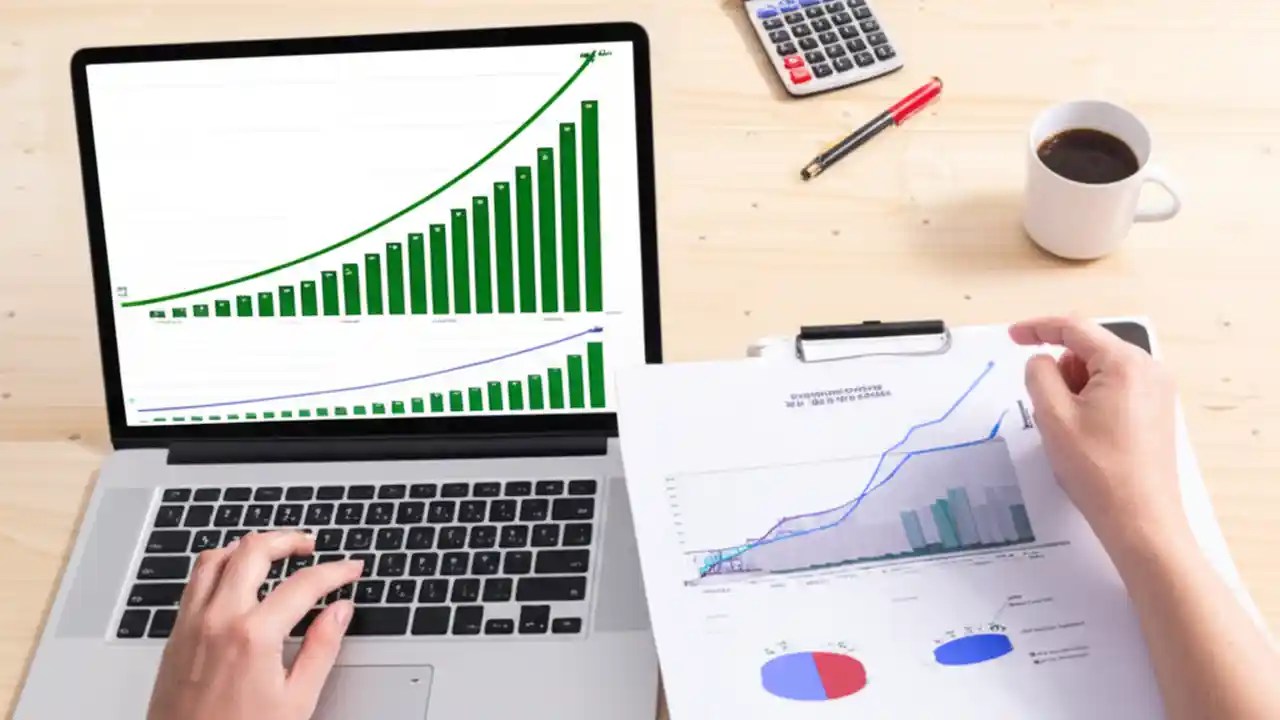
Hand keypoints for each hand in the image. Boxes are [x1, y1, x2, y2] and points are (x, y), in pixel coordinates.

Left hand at [147, 531, 363, 719]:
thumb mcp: (297, 701)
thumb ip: (321, 648)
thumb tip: (340, 612)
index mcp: (254, 636)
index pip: (304, 583)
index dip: (335, 571)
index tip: (350, 569)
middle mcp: (218, 620)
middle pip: (253, 550)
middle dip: (288, 540)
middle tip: (310, 545)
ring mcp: (191, 624)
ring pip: (216, 557)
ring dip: (248, 546)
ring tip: (272, 551)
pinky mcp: (175, 635)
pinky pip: (194, 581)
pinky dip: (219, 565)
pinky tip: (235, 576)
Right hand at [1009, 317, 1186, 554]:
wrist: (1141, 520)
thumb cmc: (1098, 471)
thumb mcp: (1053, 416)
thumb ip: (1039, 375)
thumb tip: (1041, 361)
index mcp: (1125, 364)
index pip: (1074, 328)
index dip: (1038, 327)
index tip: (1012, 336)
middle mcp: (1149, 369)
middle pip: (1089, 349)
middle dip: (1062, 371)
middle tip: (1053, 411)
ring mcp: (1158, 390)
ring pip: (1100, 370)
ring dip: (1076, 389)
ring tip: (1073, 429)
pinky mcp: (1157, 410)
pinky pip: (1115, 388)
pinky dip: (1092, 401)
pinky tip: (1088, 434)